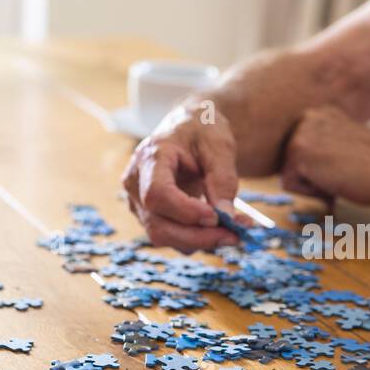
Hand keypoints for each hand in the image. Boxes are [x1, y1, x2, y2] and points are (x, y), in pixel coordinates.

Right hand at [122, 101, 243, 252]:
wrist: (187, 128)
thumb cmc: (201, 130)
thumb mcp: (219, 145)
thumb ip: (222, 179)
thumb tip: (225, 216)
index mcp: (150, 157)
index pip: (157, 193)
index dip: (185, 211)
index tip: (216, 217)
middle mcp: (135, 183)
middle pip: (158, 224)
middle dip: (197, 236)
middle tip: (234, 236)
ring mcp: (137, 202)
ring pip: (163, 236)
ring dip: (199, 241)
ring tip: (233, 232)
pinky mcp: (148, 215)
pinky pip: (169, 236)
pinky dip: (195, 239)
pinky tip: (218, 229)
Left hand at [281, 105, 369, 204]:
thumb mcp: (344, 146)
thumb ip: (322, 149)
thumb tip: (300, 166)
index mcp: (320, 114)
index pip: (298, 156)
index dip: (319, 171)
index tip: (344, 166)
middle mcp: (307, 117)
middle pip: (288, 166)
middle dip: (312, 178)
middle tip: (344, 171)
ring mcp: (300, 132)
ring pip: (288, 176)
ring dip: (313, 185)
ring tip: (341, 174)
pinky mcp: (297, 151)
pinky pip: (290, 187)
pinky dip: (312, 192)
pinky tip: (336, 179)